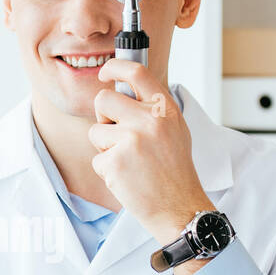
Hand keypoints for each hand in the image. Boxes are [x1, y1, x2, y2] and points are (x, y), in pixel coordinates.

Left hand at [90, 59, 214, 248]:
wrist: (179, 207)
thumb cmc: (175, 171)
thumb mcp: (174, 130)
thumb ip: (151, 109)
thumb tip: (122, 89)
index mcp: (165, 109)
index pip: (136, 72)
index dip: (115, 67)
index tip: (106, 72)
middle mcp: (149, 120)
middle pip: (104, 100)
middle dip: (103, 117)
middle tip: (117, 136)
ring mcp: (131, 140)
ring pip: (96, 131)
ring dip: (105, 147)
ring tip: (129, 161)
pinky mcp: (115, 162)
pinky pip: (97, 158)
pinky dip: (107, 170)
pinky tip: (127, 177)